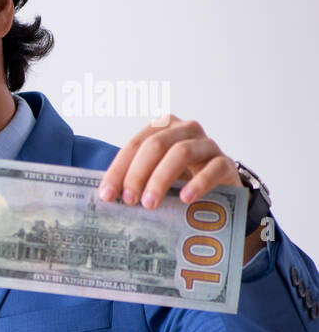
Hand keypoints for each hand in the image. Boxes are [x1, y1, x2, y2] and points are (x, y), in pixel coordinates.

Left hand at [97, 114, 262, 260]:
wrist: (219, 185)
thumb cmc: (180, 177)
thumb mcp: (154, 174)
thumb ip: (134, 178)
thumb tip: (106, 197)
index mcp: (161, 128)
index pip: (134, 145)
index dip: (118, 170)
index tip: (107, 195)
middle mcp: (184, 130)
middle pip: (155, 145)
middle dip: (137, 174)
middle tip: (129, 200)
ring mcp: (206, 144)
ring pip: (181, 153)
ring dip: (161, 179)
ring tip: (150, 203)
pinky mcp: (225, 162)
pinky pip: (212, 168)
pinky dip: (197, 183)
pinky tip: (185, 198)